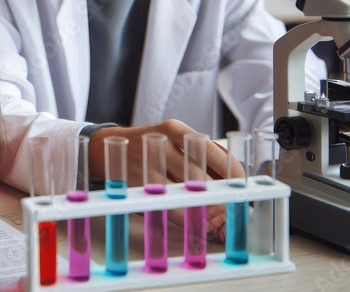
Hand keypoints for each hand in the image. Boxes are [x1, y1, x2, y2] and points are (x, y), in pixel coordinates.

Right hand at [90, 120, 243, 241]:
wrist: (109, 148)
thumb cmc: (152, 146)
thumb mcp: (174, 140)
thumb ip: (201, 157)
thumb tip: (231, 184)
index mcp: (175, 129)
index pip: (211, 150)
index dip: (231, 173)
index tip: (241, 187)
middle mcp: (160, 144)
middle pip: (198, 174)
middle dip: (217, 196)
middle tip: (229, 208)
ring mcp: (146, 165)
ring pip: (183, 191)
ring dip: (203, 208)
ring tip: (215, 218)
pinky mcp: (137, 184)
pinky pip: (166, 205)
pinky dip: (183, 217)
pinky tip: (193, 220)